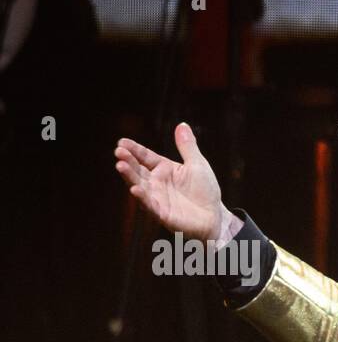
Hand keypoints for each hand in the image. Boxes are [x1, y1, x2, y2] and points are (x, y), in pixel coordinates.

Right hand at [114, 122, 230, 242]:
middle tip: (118, 151)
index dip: (134, 149)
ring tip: (120, 165)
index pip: (145, 156)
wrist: (215, 216)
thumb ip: (187, 146)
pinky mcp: (162, 214)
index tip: (122, 142)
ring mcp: (157, 198)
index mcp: (164, 169)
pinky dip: (143, 198)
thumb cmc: (205, 191)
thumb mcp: (197, 164)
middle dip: (128, 161)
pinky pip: (150, 205)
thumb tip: (182, 124)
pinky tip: (135, 189)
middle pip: (138, 170)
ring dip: (129, 177)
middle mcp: (156, 182)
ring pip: (139, 185)